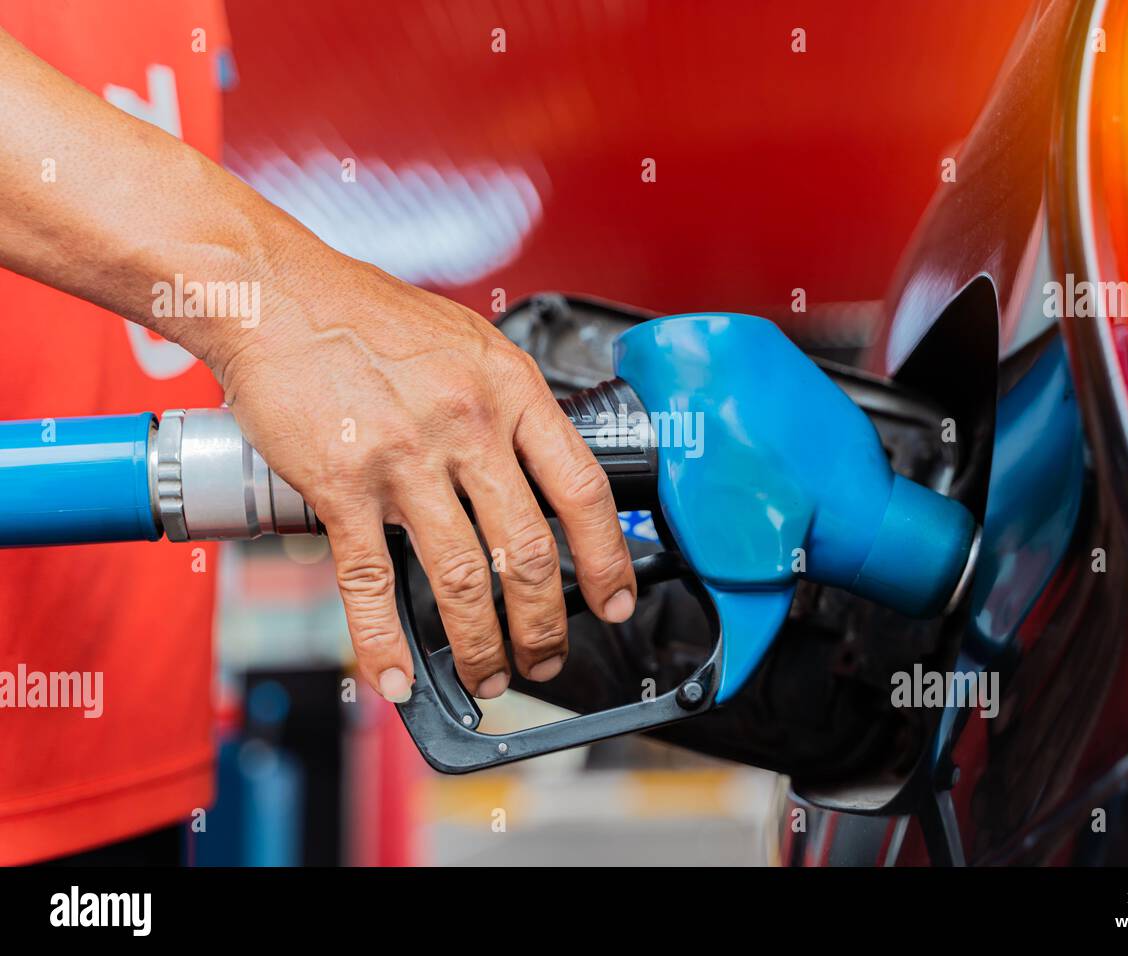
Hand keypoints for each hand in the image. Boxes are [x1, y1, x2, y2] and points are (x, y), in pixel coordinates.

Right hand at [203, 247, 636, 702]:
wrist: (275, 295)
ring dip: (481, 643)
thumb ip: (508, 407)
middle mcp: (466, 425)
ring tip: (488, 675)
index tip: (614, 599)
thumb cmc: (369, 315)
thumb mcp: (470, 344)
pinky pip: (370, 580)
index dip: (607, 558)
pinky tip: (397, 676)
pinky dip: (384, 641)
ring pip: (462, 577)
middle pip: (527, 548)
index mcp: (509, 389)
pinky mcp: (341, 485)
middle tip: (547, 657)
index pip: (582, 488)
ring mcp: (404, 458)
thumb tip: (541, 472)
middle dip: (545, 623)